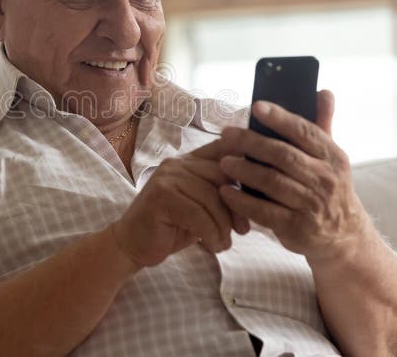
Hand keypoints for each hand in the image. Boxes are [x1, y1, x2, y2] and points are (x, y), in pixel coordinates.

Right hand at [111, 140, 249, 267]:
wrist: (133, 245)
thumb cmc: (171, 227)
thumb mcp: (200, 207)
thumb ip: (219, 194)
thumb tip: (255, 190)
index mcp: (188, 161)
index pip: (221, 150)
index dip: (243, 158)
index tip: (263, 174)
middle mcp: (177, 164)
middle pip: (221, 176)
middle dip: (237, 206)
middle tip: (243, 230)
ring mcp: (167, 178)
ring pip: (212, 198)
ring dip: (223, 226)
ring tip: (224, 243)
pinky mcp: (161, 197)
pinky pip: (198, 215)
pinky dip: (211, 234)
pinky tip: (213, 246)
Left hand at [217, 90, 370, 262]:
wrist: (344, 235)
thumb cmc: (328, 187)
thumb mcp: (331, 158)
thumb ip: (322, 124)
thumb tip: (323, 91)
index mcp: (333, 156)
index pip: (305, 131)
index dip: (280, 118)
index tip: (256, 107)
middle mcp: (325, 179)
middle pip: (283, 155)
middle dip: (251, 143)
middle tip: (227, 135)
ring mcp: (312, 205)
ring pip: (272, 182)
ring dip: (244, 170)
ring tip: (223, 161)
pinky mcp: (297, 228)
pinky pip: (264, 212)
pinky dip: (242, 201)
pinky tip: (225, 192)